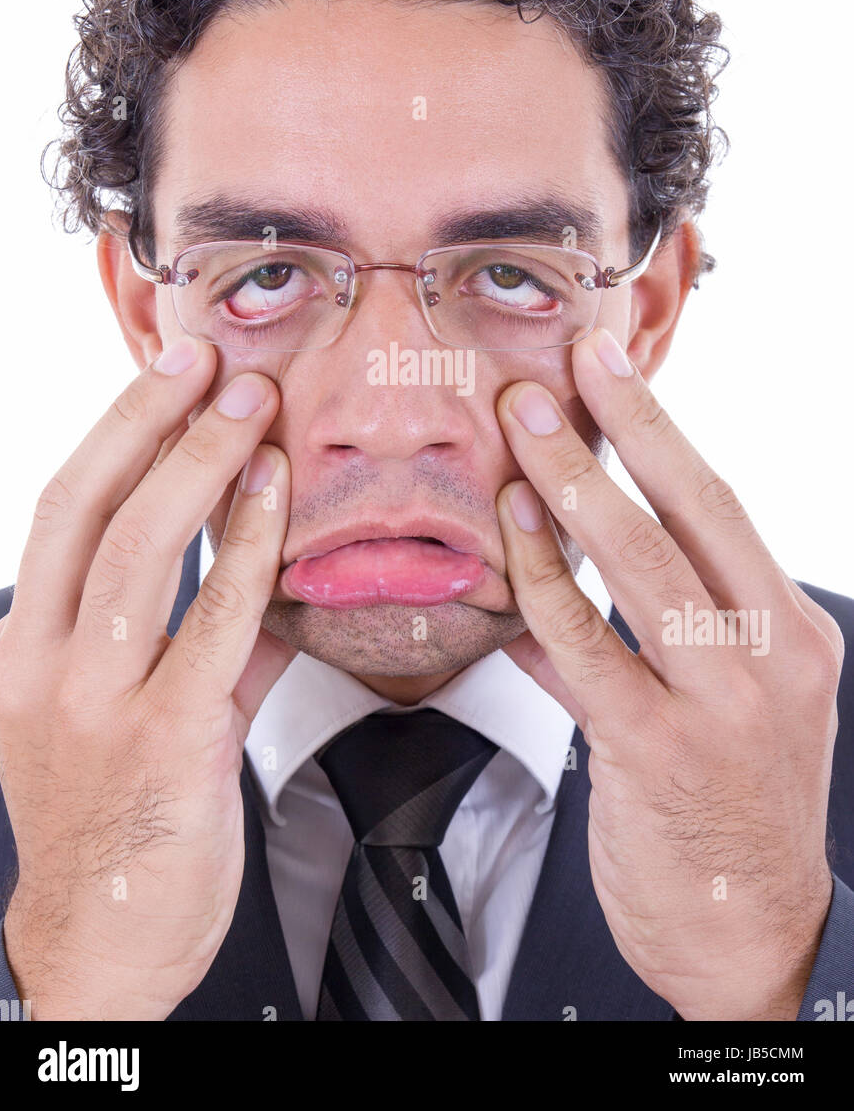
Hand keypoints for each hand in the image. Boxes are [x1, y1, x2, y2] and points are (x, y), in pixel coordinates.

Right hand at [0, 338, 292, 1019]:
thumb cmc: (118, 820)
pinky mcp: (163, 742)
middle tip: (214, 363)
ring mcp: (94, 704)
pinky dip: (248, 552)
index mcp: (19, 646)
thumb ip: (200, 640)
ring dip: (202, 466)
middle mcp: (40, 665)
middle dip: (153, 421)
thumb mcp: (129, 714)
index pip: (61, 510)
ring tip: (252, 407)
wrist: (104, 943)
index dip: (117, 430)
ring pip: (140, 552)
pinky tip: (277, 502)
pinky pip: (215, 625)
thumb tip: (273, 575)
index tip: (169, 371)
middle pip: (87, 508)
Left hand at [495, 327, 841, 1020]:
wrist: (752, 935)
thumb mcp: (727, 707)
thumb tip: (559, 570)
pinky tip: (508, 543)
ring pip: (640, 567)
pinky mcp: (658, 752)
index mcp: (793, 631)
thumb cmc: (732, 811)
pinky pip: (585, 650)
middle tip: (562, 367)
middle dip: (624, 427)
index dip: (661, 426)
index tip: (612, 365)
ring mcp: (722, 706)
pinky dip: (542, 587)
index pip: (721, 505)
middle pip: (691, 512)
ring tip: (521, 431)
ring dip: (572, 488)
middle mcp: (771, 656)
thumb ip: (655, 637)